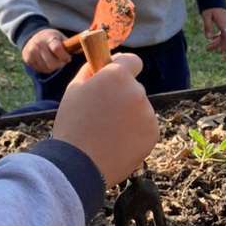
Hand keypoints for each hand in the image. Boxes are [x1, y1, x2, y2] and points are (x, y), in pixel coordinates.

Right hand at [22, 29, 71, 73]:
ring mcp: (31, 51)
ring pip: (47, 68)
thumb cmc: (53, 39)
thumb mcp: (62, 38)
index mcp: (50, 38)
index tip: (68, 58)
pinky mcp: (27, 58)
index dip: (65, 57)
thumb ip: (73, 44)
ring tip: (54, 60)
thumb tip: (89, 46)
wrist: (34, 35)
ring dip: (53, 67)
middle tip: (61, 60)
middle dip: (59, 64)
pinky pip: (40, 70)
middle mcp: (39, 44)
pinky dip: (45, 68)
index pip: (57, 49)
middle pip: (52, 63)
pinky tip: (47, 62)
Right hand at [51, 53, 158, 185]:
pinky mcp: (153, 133)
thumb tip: (103, 62)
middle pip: (134, 88)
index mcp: (117, 76)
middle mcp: (137, 91)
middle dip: (122, 96)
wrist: (79, 164)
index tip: (115, 77)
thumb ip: (92, 72)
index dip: (123, 68)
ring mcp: (148, 113)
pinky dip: (135, 133)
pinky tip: (116, 142)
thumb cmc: (72, 124)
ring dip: (129, 116)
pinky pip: (145, 127)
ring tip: (107, 132)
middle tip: (102, 114)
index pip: (133, 61)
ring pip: (140, 109)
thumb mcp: (74, 89)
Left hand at [201, 8, 225, 53]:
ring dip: (217, 41)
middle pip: (224, 37)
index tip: (220, 51)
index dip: (223, 44)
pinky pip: (223, 32)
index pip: (225, 36)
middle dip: (217, 44)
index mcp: (223, 23)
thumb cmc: (209, 6)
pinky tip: (212, 38)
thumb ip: (207, 27)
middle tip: (207, 49)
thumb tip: (208, 38)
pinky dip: (218, 36)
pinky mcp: (225, 22)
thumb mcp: (206, 16)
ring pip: (224, 35)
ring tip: (208, 46)